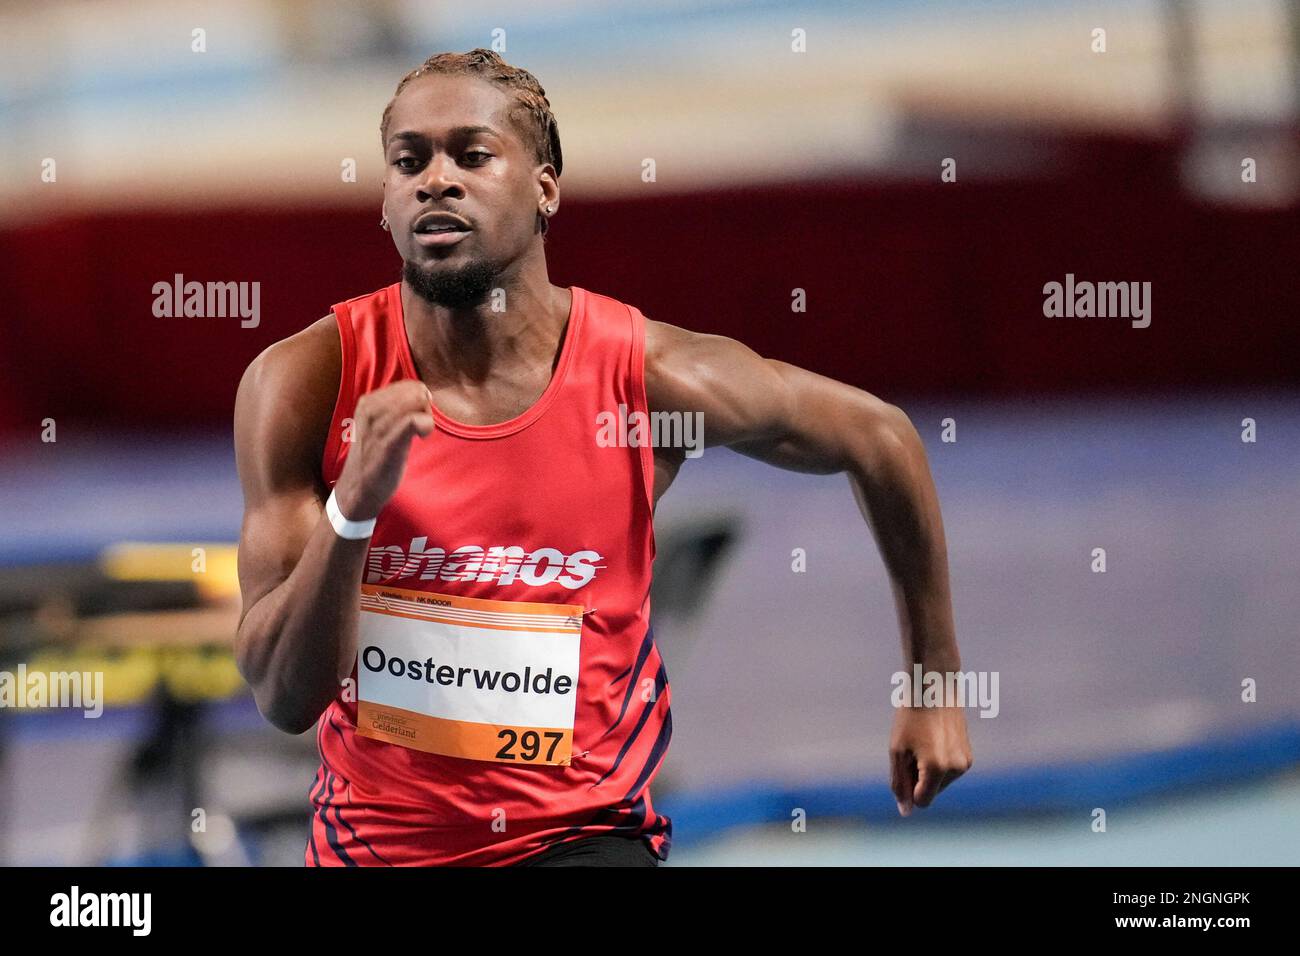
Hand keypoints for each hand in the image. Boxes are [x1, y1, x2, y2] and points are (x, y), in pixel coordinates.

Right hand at [333, 380, 434, 520]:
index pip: (406, 385)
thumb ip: (395, 409)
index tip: (419, 417)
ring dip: (426, 417)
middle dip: (425, 407)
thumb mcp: (379, 426)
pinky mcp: (387, 443)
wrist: (358, 490)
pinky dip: (425, 425)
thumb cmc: (374, 458)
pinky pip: (413, 421)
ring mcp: (377, 426)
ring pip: (415, 401)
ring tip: (421, 433)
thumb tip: (423, 394)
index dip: (420, 399)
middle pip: (413, 390)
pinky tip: (423, 437)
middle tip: (420, 427)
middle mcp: (370, 409)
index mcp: (368, 403)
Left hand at [889, 703, 972, 815]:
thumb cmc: (911, 717)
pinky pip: (947, 772)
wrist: (934, 686)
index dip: (908, 788)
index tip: (904, 763)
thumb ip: (900, 783)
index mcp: (938, 768)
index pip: (921, 801)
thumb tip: (906, 812)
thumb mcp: (897, 751)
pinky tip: (932, 739)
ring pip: (939, 783)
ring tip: (923, 740)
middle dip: (918, 778)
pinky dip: (937, 763)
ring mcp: (965, 762)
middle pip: (930, 793)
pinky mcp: (968, 756)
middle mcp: (957, 768)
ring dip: (927, 770)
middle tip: (912, 747)